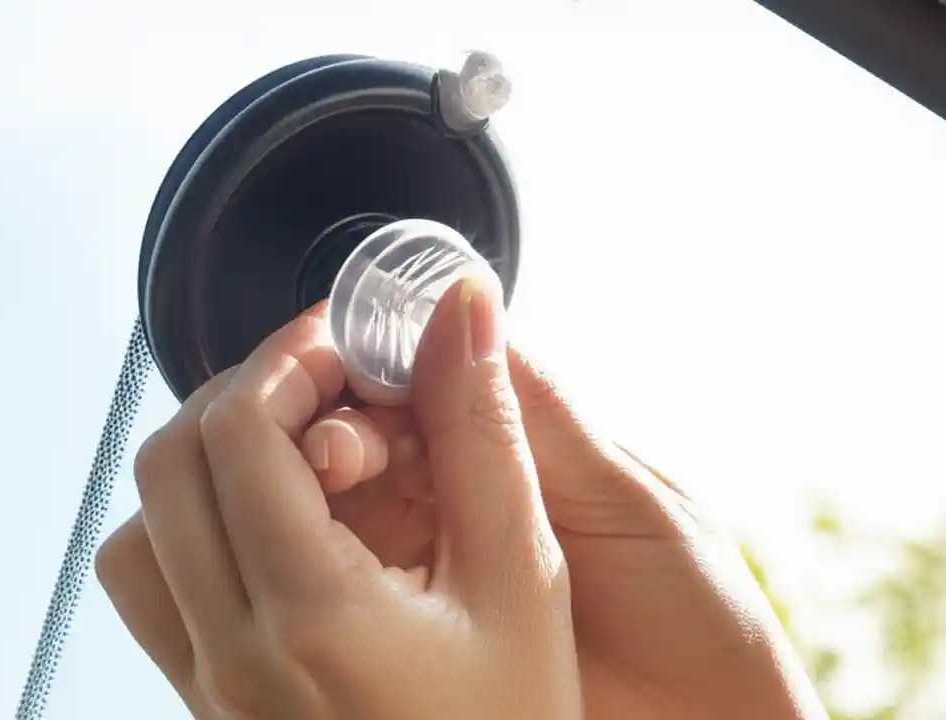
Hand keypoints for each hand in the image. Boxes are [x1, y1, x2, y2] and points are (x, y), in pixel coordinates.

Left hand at [95, 279, 581, 718]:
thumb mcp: (524, 580)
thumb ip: (482, 432)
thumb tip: (458, 307)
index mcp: (310, 619)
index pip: (240, 436)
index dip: (286, 359)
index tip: (341, 341)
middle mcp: (232, 657)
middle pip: (169, 469)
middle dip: (241, 399)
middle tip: (322, 390)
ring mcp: (206, 690)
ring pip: (138, 535)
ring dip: (202, 470)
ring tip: (294, 461)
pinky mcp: (205, 706)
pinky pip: (153, 595)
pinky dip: (190, 534)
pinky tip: (276, 533)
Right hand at [301, 346, 828, 718]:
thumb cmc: (697, 621)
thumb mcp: (627, 503)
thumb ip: (540, 414)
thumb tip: (472, 302)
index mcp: (526, 449)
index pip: (437, 381)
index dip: (389, 368)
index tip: (351, 369)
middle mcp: (470, 496)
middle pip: (380, 435)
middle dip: (347, 428)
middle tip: (333, 449)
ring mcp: (436, 560)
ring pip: (354, 499)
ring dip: (327, 485)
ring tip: (320, 483)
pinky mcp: (414, 620)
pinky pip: (355, 575)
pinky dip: (325, 552)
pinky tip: (316, 546)